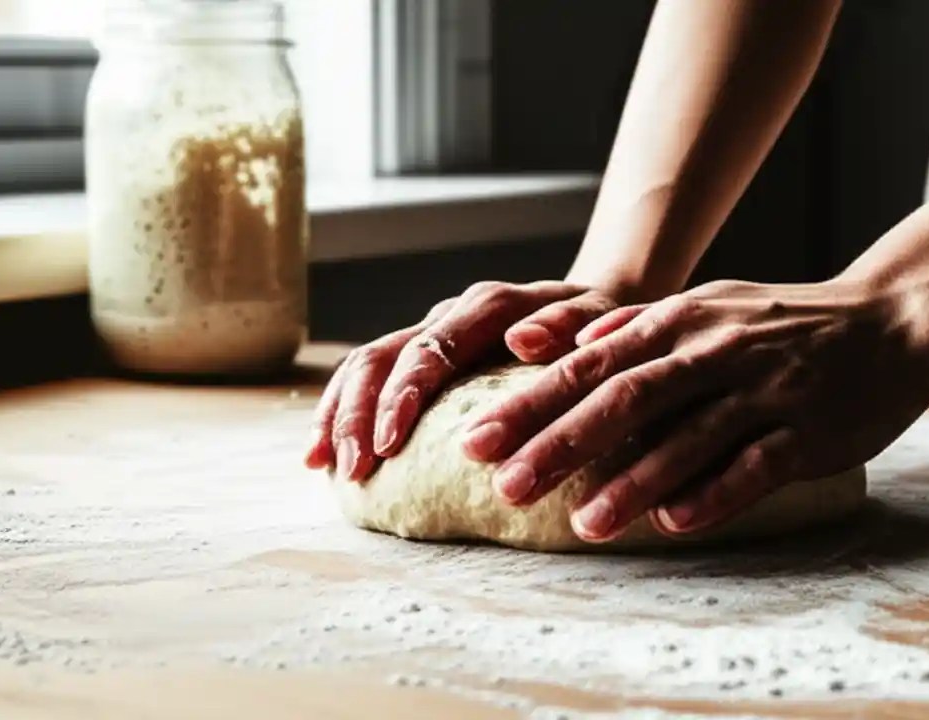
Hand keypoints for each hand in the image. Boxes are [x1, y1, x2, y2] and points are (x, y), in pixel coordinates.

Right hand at [304, 280, 620, 479]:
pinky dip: (339, 413)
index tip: (391, 442)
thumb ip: (571, 327)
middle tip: (355, 468)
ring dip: (340, 413)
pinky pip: (367, 378)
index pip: (436, 345)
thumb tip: (523, 340)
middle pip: (387, 354)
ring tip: (322, 465)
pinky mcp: (421, 357)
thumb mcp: (607, 325)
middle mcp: (452, 314)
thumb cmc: (604, 332)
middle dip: (361, 412)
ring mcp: (431, 334)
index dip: (407, 393)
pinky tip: (321, 455)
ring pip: (366, 363)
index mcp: (493, 306)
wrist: (595, 316)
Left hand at [460, 279, 928, 541]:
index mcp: (683, 322)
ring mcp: (765, 391)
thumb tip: (561, 344)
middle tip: (505, 486)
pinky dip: (714, 493)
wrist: (892, 320)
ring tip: (582, 524)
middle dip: (560, 445)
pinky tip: (673, 523)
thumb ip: (636, 327)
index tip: (477, 440)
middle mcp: (716, 352)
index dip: (532, 404)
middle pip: (626, 400)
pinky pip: (754, 466)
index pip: (592, 365)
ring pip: (687, 439)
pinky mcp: (808, 431)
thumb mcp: (709, 305)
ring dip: (632, 483)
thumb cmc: (784, 321)